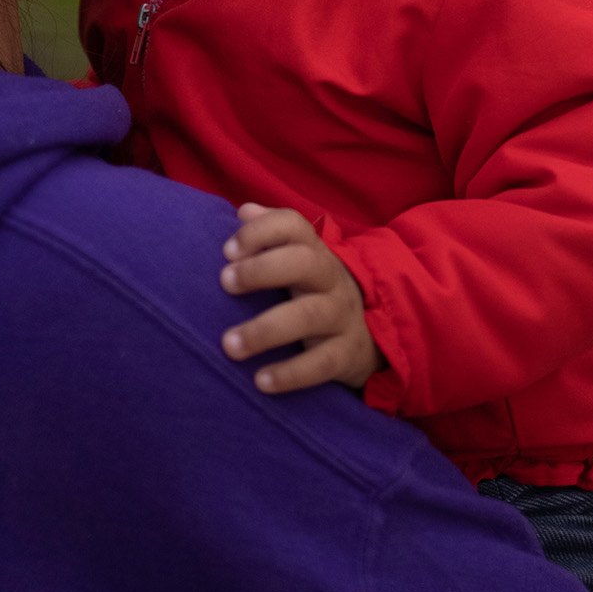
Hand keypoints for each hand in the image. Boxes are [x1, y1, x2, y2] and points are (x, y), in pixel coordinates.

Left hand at [217, 204, 383, 394]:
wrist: (368, 336)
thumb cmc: (313, 294)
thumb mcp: (297, 263)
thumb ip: (270, 235)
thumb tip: (244, 210)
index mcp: (313, 252)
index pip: (294, 225)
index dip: (261, 231)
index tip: (227, 251)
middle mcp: (330, 279)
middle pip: (304, 262)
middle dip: (262, 269)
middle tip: (224, 283)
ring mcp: (341, 316)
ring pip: (309, 316)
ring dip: (265, 329)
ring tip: (229, 345)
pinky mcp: (347, 354)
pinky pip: (322, 363)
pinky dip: (292, 373)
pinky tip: (261, 381)